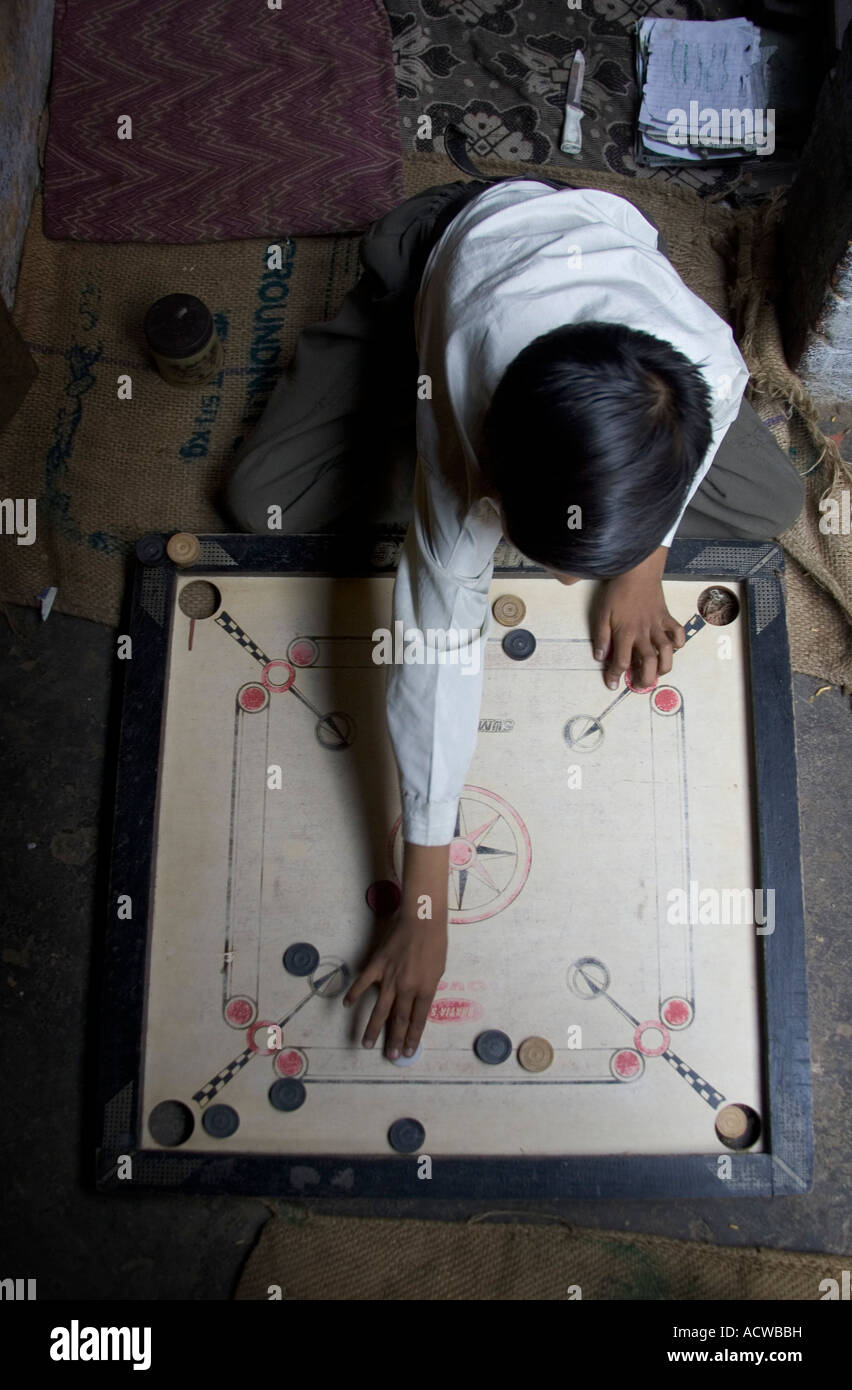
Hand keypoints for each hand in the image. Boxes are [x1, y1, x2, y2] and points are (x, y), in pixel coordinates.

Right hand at [343, 841, 449, 1058]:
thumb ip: (426, 989)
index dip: (413, 1038)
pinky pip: (363, 983)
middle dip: (395, 1040)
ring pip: (380, 1009)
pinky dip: (354, 994)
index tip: (408, 1052)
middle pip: (399, 1020)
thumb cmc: (435, 943)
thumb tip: (417, 1002)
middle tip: (391, 1056)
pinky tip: (347, 1005)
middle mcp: (407, 989)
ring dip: (373, 1029)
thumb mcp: (438, 971)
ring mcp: (390, 978)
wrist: (422, 920)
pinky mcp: (377, 966)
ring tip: (366, 1044)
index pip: (418, 1020)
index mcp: (425, 990)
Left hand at [592, 546, 684, 689]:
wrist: (637, 571)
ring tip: (658, 673)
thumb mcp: (602, 613)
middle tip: (640, 684)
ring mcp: (657, 625)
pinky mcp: (667, 617)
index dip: (615, 676)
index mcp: (625, 633)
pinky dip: (678, 642)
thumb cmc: (617, 592)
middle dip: (645, 678)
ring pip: (666, 651)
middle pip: (648, 662)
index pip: (620, 661)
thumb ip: (601, 636)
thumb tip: (600, 656)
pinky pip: (678, 633)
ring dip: (665, 666)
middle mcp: (643, 632)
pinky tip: (673, 648)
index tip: (612, 684)